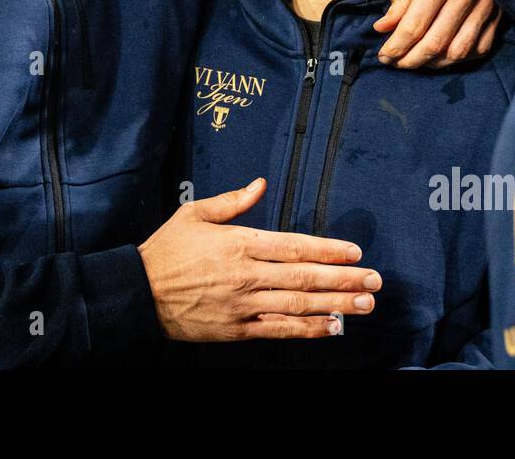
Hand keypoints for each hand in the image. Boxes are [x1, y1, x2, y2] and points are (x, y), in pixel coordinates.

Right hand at [138, 178, 380, 340]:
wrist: (138, 293)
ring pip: (298, 304)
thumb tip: (260, 184)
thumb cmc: (166, 251)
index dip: (328, 249)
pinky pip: (279, 329)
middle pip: (305, 276)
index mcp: (240, 243)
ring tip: (364, 305)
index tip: (355, 253)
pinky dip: (307, 330)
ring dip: (335, 305)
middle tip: (375, 281)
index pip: (294, 245)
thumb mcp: (194, 214)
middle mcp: (247, 275)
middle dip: (344, 279)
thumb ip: (232, 201)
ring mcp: (243, 305)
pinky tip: (331, 328)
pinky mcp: (237, 329)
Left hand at [375, 0, 500, 67]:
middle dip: (411, 60)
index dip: (396, 47)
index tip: (384, 56)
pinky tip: (443, 56)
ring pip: (458, 51)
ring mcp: (486, 6)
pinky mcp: (499, 13)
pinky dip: (460, 58)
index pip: (414, 26)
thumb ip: (399, 0)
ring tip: (418, 61)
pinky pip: (479, 48)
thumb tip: (382, 29)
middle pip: (435, 43)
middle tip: (397, 63)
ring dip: (435, 64)